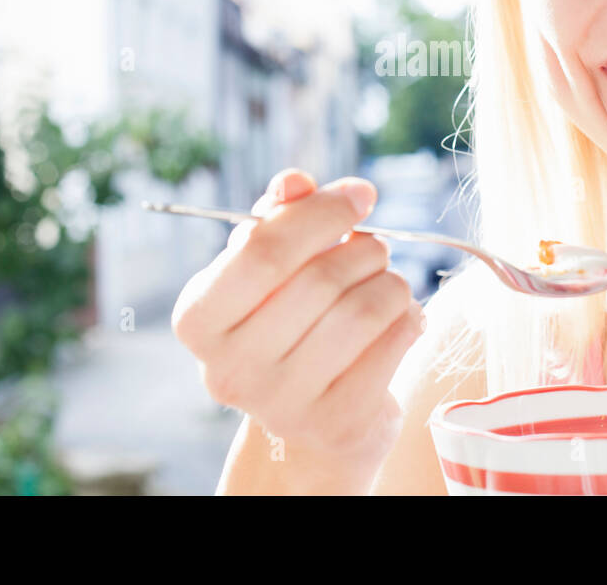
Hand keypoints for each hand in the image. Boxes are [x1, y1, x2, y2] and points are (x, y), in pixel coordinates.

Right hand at [172, 168, 424, 466]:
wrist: (309, 421)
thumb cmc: (288, 320)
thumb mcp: (272, 266)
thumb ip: (279, 215)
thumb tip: (295, 181)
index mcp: (198, 320)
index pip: (261, 250)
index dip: (320, 213)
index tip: (360, 194)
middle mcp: (229, 370)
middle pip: (318, 280)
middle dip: (363, 248)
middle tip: (376, 246)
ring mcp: (281, 404)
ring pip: (361, 312)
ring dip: (391, 282)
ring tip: (388, 281)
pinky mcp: (334, 425)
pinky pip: (390, 346)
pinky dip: (408, 318)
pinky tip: (401, 317)